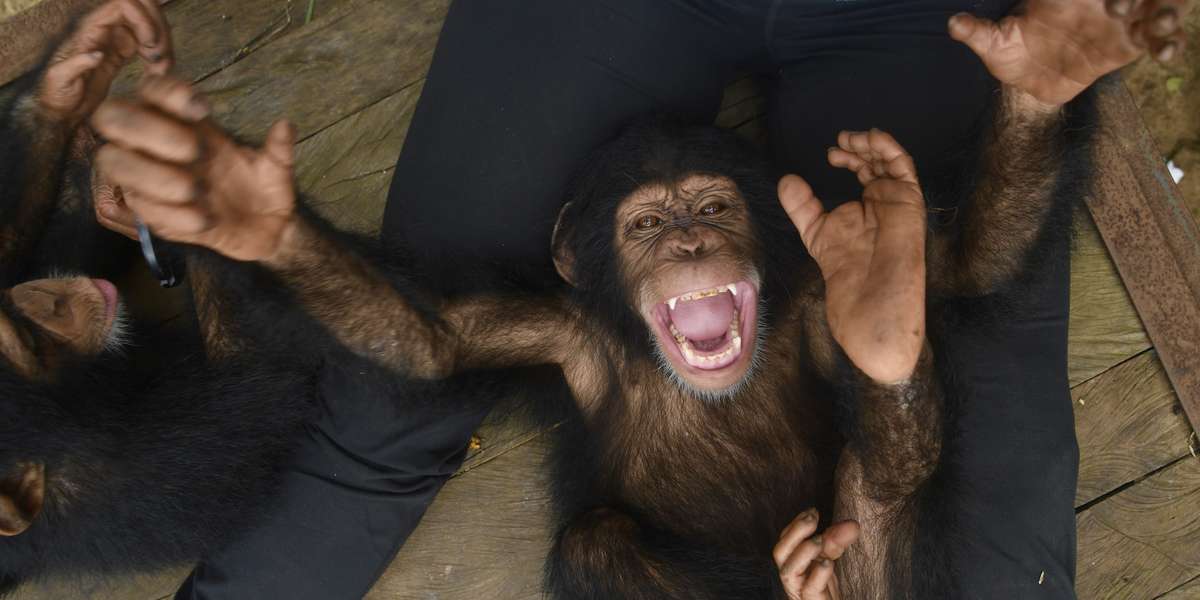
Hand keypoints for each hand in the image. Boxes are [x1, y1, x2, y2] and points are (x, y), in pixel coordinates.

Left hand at [37, 0, 172, 129]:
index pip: (122, 6)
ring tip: (161, 69)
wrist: (63, 111)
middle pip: (140, 10)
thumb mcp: (60, 80)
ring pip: (148, 26)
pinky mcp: (122, 52)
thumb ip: (76, 64)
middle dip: (158, 28)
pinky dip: (158, 55)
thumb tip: (97, 55)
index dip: (142, 19)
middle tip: (160, 55)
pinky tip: (157, 71)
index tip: (150, 43)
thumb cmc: (57, 95)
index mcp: (89, 30)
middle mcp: (104, 29)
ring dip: (162, 43)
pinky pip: (146, 43)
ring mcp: (114, 39)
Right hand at [91, 76, 298, 261]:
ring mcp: (148, 178)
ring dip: (152, 175)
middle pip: (112, 117)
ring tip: (196, 190)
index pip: (153, 89)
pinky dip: (172, 214)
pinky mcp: (152, 213)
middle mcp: (157, 145)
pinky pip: (141, 208)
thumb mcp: (277, 169)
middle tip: (193, 150)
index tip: (203, 110)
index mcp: (185, 123)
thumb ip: (279, 149)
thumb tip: (286, 126)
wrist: (266, 231)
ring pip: (113, 162)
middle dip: (146, 129)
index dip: (168, 92)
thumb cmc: (264, 189)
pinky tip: (203, 220)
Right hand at [773, 508, 858, 599]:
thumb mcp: (830, 559)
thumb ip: (836, 542)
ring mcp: (799, 592)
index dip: (795, 524)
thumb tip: (852, 524)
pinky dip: (818, 574)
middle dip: (795, 532)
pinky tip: (828, 563)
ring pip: (788, 572)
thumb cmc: (827, 588)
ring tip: (820, 540)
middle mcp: (792, 577)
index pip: (784, 541)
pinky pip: (809, 589)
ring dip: (804, 551)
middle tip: (812, 519)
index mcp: (792, 564)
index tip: (812, 511)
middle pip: (780, 553)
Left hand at [780, 129, 925, 383]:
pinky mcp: (908, 203)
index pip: (864, 172)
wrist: (868, 302)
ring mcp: (898, 202)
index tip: (831, 152)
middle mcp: (885, 202)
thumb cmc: (847, 275)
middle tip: (840, 141)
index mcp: (868, 208)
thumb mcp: (816, 232)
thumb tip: (786, 179)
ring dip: (873, 144)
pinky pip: (905, 169)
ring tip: (851, 138)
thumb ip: (802, 206)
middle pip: (877, 162)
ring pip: (891, 161)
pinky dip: (890, 149)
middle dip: (860, 147)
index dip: (849, 157)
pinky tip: (871, 139)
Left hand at [949, 0, 1189, 105]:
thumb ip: (977, 32)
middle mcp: (1097, 1)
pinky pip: (1156, 40)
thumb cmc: (1012, 55)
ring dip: (1165, 10)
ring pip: (1153, 6)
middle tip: (1127, 8)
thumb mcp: (994, 43)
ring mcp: (1118, 21)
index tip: (1105, 3)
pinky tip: (1166, 53)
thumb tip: (951, 24)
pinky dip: (1167, 42)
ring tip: (1160, 23)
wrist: (1029, 84)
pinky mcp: (1129, 46)